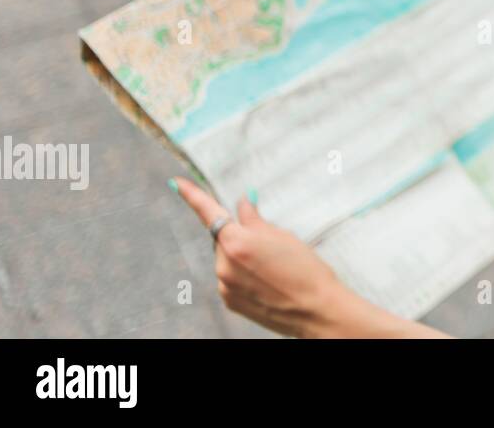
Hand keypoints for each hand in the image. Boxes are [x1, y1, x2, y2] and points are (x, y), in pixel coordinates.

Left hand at [172, 177, 350, 337]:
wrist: (316, 310)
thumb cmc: (305, 269)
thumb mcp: (283, 236)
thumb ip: (255, 219)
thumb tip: (242, 204)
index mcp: (237, 242)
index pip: (209, 213)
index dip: (192, 195)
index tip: (177, 183)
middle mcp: (224, 265)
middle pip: (223, 238)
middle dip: (238, 234)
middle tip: (268, 243)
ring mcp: (224, 286)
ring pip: (227, 259)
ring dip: (242, 255)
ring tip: (272, 266)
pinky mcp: (229, 302)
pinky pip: (230, 278)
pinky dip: (243, 274)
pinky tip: (266, 279)